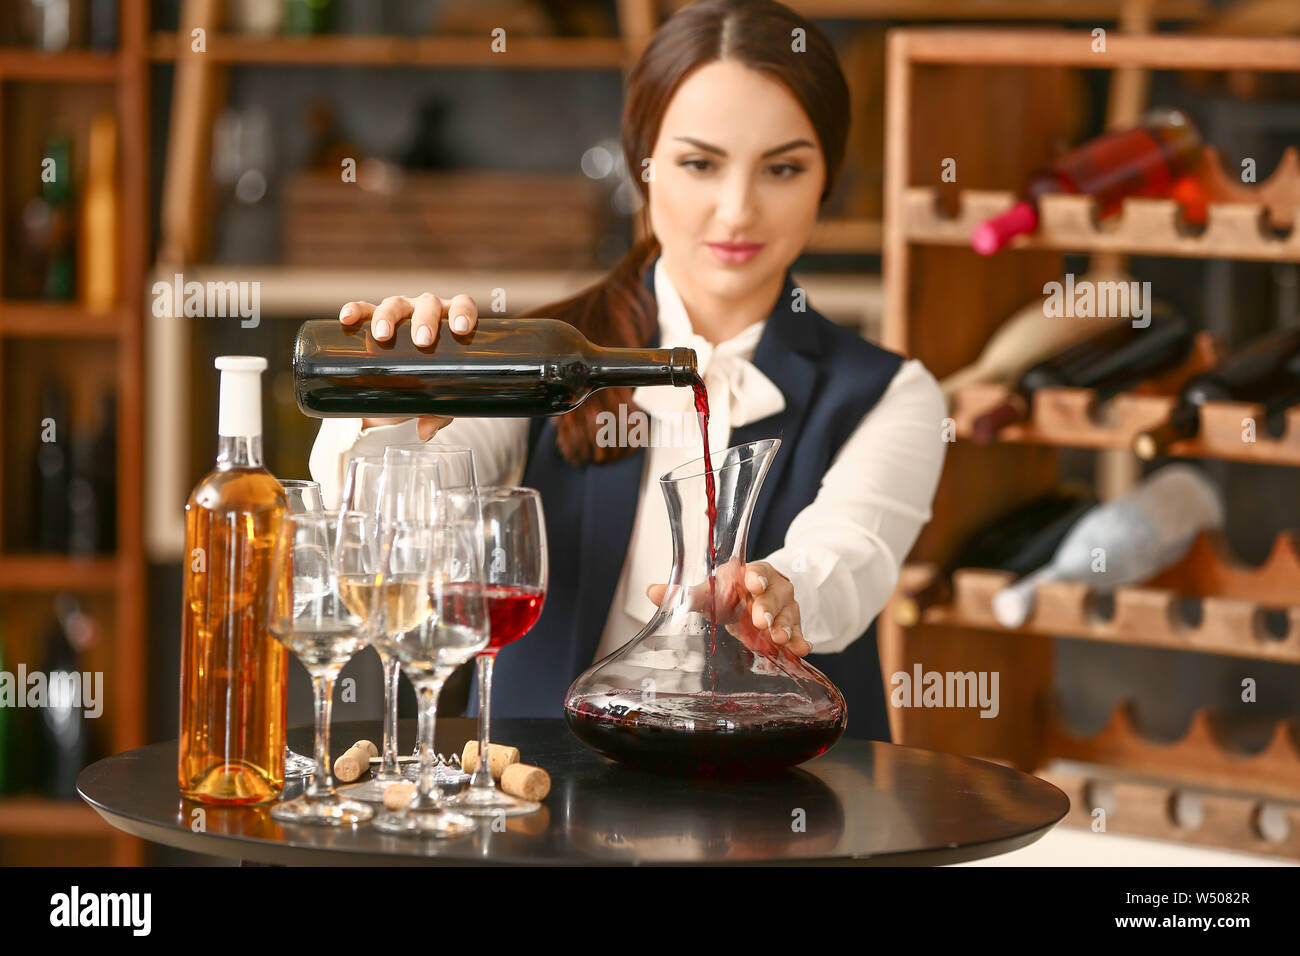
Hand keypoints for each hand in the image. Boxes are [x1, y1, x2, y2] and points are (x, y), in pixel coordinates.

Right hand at [338, 293, 479, 438]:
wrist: (395, 386)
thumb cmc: (426, 382)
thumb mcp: (437, 397)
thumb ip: (438, 412)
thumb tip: (425, 432)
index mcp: (450, 322)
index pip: (462, 305)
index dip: (463, 312)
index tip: (460, 329)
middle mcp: (425, 310)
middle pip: (427, 304)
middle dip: (425, 320)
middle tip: (422, 341)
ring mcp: (399, 312)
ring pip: (395, 304)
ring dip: (388, 315)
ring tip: (382, 335)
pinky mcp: (371, 318)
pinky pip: (362, 308)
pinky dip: (355, 310)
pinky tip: (348, 317)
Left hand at [646, 558, 809, 658]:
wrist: (752, 605)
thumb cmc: (729, 596)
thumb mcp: (709, 594)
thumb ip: (685, 595)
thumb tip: (651, 592)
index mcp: (750, 573)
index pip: (756, 570)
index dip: (755, 576)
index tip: (751, 583)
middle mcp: (771, 587)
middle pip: (775, 593)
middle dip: (768, 606)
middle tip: (760, 619)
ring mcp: (784, 607)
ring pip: (789, 612)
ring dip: (785, 625)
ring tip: (780, 638)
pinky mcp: (791, 627)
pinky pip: (800, 632)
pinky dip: (800, 640)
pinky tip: (801, 650)